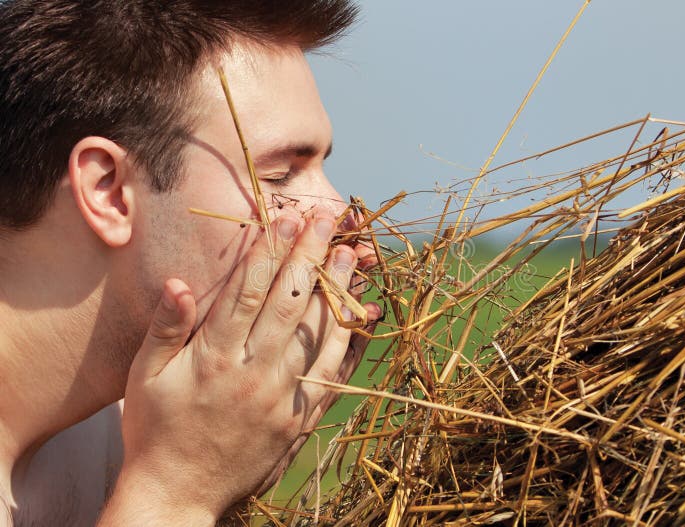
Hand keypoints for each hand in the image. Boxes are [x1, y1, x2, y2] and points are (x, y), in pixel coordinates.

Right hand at [101, 211, 380, 523]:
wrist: (178, 492)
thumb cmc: (156, 429)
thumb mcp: (145, 376)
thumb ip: (166, 327)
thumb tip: (179, 282)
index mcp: (214, 356)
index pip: (247, 291)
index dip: (269, 251)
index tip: (286, 218)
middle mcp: (253, 372)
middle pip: (287, 303)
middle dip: (308, 256)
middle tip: (326, 219)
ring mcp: (282, 397)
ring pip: (316, 333)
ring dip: (335, 290)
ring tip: (351, 254)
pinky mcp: (299, 419)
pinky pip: (331, 375)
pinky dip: (349, 342)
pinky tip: (362, 314)